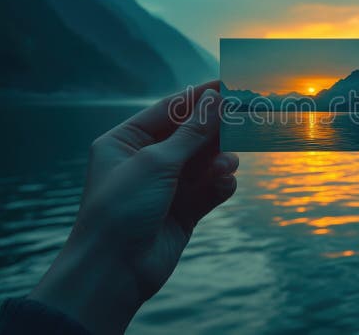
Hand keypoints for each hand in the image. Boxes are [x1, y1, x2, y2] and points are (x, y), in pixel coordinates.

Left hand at [30, 83, 237, 333]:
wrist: (113, 272)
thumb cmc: (121, 209)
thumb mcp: (156, 162)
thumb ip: (192, 132)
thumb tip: (215, 98)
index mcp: (125, 142)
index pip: (169, 110)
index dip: (199, 98)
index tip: (229, 86)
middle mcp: (145, 162)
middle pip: (190, 136)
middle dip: (215, 130)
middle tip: (245, 118)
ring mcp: (165, 188)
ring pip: (204, 163)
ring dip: (219, 160)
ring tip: (228, 164)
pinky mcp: (182, 212)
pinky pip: (209, 189)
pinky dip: (219, 185)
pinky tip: (224, 185)